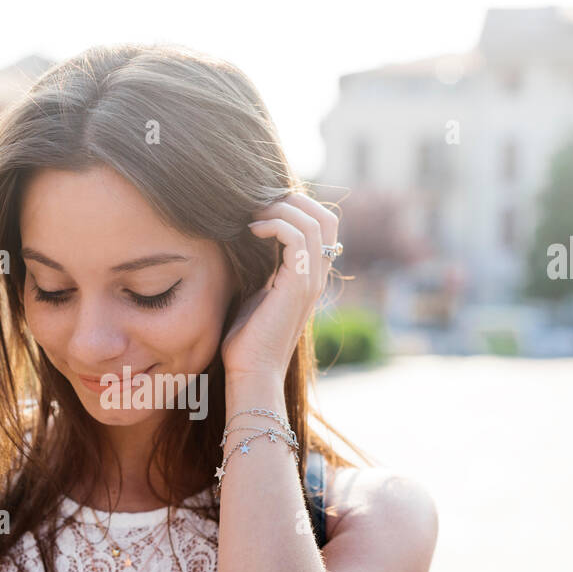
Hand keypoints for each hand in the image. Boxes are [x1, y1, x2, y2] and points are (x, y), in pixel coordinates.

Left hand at [220, 192, 339, 380]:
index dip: (297, 207)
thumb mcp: (255, 293)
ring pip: (313, 222)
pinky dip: (275, 225)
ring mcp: (312, 281)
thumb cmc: (246, 340)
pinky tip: (252, 230)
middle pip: (326, 217)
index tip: (262, 206)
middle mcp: (317, 276)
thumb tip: (246, 242)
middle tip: (259, 201)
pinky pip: (298, 237)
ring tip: (252, 214)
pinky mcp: (299, 285)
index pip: (321, 226)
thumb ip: (262, 268)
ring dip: (280, 209)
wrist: (251, 371)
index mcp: (310, 277)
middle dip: (293, 200)